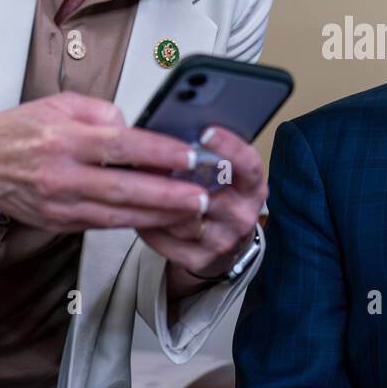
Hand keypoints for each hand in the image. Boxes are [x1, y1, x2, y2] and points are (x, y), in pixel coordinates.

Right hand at [0, 91, 207, 231]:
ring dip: (159, 215)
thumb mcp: (60, 104)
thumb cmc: (20, 130)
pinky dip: (136, 223)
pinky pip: (105, 225)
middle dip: (168, 195)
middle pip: (125, 188)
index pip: (121, 146)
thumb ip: (103, 112)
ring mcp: (60, 204)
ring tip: (192, 212)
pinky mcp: (60, 223)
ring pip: (118, 214)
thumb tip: (137, 127)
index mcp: (64, 139)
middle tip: (202, 196)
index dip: (158, 153)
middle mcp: (62, 175)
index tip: (189, 156)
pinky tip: (162, 219)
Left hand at [138, 125, 267, 299]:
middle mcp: (242, 215)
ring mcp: (222, 240)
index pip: (248, 165)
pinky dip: (146, 223)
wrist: (226, 244)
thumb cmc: (221, 198)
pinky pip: (164, 239)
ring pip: (180, 219)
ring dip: (155, 201)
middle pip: (207, 195)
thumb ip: (208, 156)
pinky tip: (136, 209)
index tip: (206, 131)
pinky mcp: (200, 259)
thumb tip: (172, 128)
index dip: (229, 147)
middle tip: (147, 159)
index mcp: (252, 187)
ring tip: (134, 183)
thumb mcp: (226, 175)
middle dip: (174, 178)